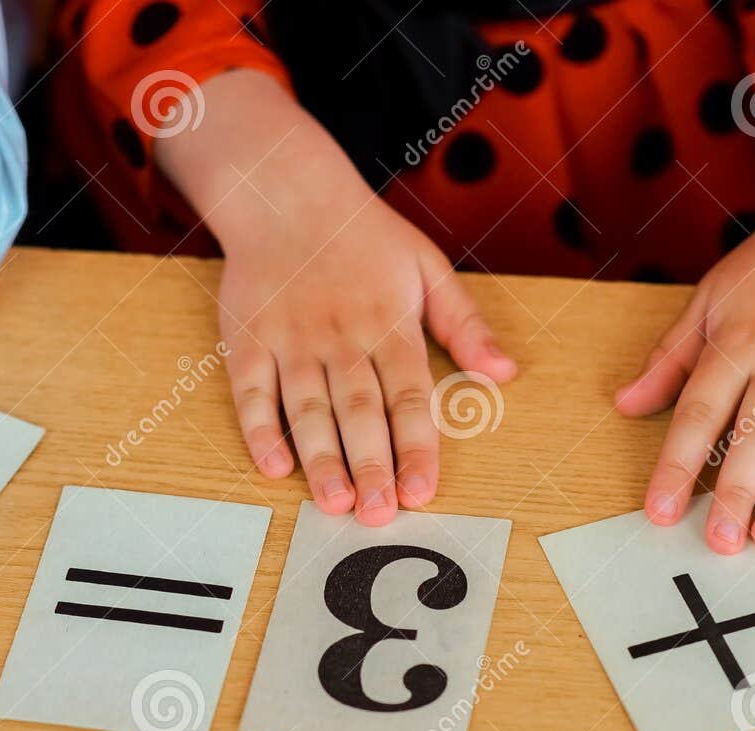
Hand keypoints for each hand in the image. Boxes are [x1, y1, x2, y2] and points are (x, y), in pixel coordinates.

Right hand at [156, 70, 514, 525]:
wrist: (286, 192)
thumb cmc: (362, 236)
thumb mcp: (427, 266)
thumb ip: (464, 324)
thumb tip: (506, 371)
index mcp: (389, 321)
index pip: (410, 395)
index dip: (418, 446)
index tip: (424, 491)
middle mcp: (341, 335)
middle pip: (359, 409)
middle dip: (371, 464)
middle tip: (379, 513)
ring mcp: (291, 339)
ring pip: (307, 406)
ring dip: (320, 458)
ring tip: (334, 502)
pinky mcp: (248, 339)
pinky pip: (251, 391)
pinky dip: (259, 429)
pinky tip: (274, 466)